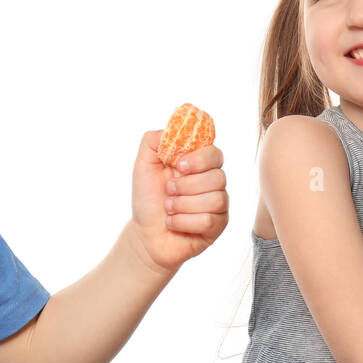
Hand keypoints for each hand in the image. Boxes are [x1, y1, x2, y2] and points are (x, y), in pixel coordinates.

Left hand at [129, 129, 229, 273]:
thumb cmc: (148, 200)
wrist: (145, 235)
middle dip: (186, 185)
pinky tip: (172, 223)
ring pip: (216, 199)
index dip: (200, 158)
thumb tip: (173, 127)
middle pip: (218, 176)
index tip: (179, 165)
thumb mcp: (143, 166)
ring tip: (168, 209)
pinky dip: (184, 221)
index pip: (215, 153)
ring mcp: (218, 205)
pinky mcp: (217, 226)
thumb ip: (154, 141)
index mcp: (199, 165)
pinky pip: (210, 220)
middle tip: (168, 191)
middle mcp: (213, 182)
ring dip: (183, 205)